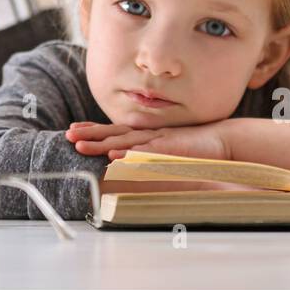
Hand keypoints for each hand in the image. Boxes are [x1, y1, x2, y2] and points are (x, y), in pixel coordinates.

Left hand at [66, 119, 233, 161]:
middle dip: (89, 134)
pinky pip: (144, 152)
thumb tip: (129, 160)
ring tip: (81, 146)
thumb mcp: (167, 148)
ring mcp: (157, 140)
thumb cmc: (195, 146)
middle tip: (67, 135)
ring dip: (101, 143)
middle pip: (113, 132)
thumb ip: (149, 152)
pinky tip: (114, 156)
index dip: (93, 130)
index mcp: (146, 134)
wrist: (222, 140)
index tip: (73, 129)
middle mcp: (148, 134)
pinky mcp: (168, 149)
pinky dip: (129, 154)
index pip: (114, 130)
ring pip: (123, 141)